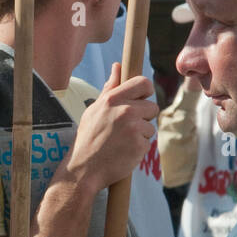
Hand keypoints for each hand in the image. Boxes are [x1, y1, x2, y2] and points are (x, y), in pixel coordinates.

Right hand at [63, 62, 157, 190]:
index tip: (141, 99)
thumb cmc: (88, 138)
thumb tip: (118, 66)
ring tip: (121, 142)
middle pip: (152, 106)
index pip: (143, 83)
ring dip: (140, 134)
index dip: (146, 91)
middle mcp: (125, 111)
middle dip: (143, 117)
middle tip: (124, 128)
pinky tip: (123, 152)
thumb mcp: (94, 110)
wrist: (83, 170)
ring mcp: (133, 129)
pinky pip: (148, 142)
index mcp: (112, 99)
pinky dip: (138, 148)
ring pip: (150, 126)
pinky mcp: (140, 146)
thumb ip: (109, 88)